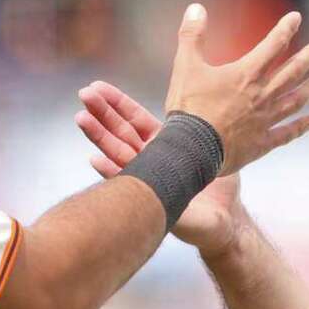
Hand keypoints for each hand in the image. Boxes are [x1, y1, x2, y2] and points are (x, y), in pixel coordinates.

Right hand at [77, 81, 244, 255]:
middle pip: (121, 132)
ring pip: (119, 155)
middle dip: (102, 113)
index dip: (117, 103)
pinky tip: (94, 160)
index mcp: (164, 144)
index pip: (136, 119)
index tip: (97, 86)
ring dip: (100, 137)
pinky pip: (129, 185)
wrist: (227, 222)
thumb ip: (204, 125)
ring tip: (81, 117)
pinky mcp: (152, 200)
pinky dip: (112, 173)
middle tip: (84, 94)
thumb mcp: (215, 148)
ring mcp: (148, 180)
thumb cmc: (223, 188)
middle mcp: (152, 160)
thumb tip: (205, 91)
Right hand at [162, 3, 308, 172]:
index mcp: (246, 74)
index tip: (296, 18)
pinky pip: (287, 134)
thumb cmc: (189, 107)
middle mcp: (262, 95)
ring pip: (295, 101)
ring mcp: (265, 120)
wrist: (192, 148)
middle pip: (291, 72)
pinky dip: (302, 127)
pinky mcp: (262, 143)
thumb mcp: (185, 66)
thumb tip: (196, 7)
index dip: (286, 29)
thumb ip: (192, 35)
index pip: (272, 45)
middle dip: (306, 58)